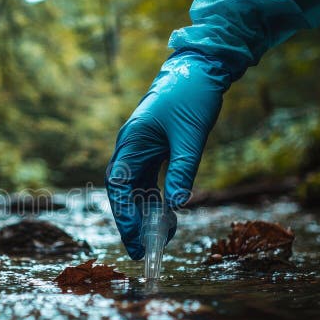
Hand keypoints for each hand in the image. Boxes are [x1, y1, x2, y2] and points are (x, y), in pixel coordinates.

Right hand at [105, 50, 229, 258]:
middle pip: (124, 192)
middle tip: (142, 251)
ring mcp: (142, 150)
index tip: (134, 238)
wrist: (202, 68)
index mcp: (131, 142)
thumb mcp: (190, 135)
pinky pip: (150, 182)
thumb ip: (182, 169)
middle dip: (131, 222)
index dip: (123, 213)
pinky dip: (157, 200)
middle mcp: (131, 148)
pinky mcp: (155, 151)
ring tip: (157, 240)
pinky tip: (168, 216)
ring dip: (144, 214)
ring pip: (137, 190)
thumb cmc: (192, 95)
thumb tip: (178, 205)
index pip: (118, 184)